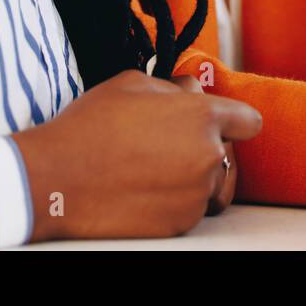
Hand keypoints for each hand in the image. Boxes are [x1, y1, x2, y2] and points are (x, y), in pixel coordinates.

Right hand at [12, 69, 260, 241]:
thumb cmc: (90, 125)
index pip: (248, 121)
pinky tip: (143, 186)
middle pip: (228, 153)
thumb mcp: (133, 82)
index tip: (223, 125)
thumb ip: (175, 86)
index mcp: (202, 117)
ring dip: (193, 175)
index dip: (235, 121)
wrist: (58, 180)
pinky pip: (190, 208)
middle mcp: (208, 157)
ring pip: (211, 183)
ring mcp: (196, 194)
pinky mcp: (181, 223)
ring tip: (155, 166)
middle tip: (168, 143)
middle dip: (206, 146)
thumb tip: (191, 92)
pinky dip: (174, 199)